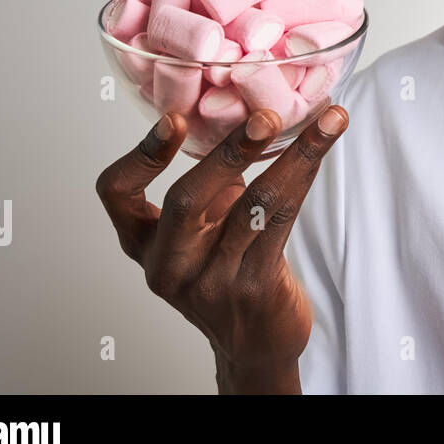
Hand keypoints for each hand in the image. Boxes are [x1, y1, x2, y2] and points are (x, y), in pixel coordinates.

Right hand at [96, 104, 347, 392]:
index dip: (140, 155)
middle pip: (186, 199)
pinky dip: (305, 178)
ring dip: (294, 157)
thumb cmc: (229, 265)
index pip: (117, 193)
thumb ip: (211, 179)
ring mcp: (209, 281)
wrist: (257, 339)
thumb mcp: (204, 224)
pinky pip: (281, 224)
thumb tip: (248, 104)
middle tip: (265, 116)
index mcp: (144, 241)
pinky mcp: (253, 289)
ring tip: (326, 122)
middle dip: (229, 152)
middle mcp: (168, 263)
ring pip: (251, 208)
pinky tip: (322, 151)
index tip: (172, 119)